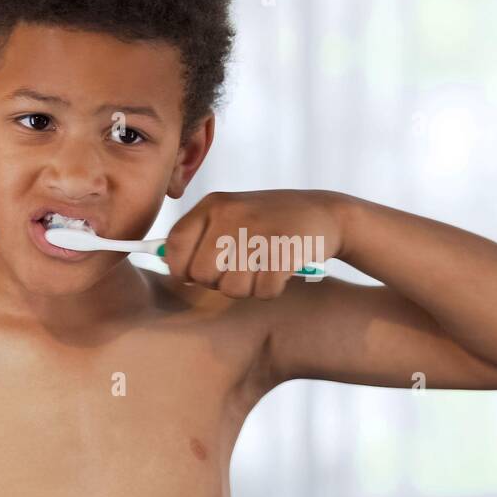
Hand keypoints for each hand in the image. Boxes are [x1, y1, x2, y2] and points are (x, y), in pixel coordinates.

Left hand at [162, 189, 348, 298]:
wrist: (324, 213)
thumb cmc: (270, 222)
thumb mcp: (232, 217)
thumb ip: (202, 237)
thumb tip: (172, 269)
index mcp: (213, 205)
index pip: (175, 246)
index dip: (182, 270)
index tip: (195, 276)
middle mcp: (231, 214)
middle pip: (203, 275)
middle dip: (220, 282)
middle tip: (241, 270)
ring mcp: (258, 230)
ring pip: (233, 288)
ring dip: (249, 288)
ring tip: (262, 268)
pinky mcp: (283, 249)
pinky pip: (263, 291)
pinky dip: (272, 289)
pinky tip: (281, 270)